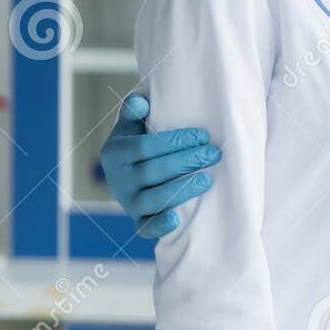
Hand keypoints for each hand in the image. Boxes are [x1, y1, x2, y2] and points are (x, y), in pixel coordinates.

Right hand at [101, 91, 221, 237]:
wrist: (130, 172)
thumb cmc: (139, 142)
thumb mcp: (132, 125)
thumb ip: (134, 112)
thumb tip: (140, 101)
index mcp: (115, 153)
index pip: (145, 147)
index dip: (175, 142)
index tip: (203, 135)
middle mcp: (118, 179)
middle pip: (152, 172)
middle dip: (186, 162)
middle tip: (214, 154)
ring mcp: (127, 202)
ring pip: (152, 199)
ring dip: (182, 190)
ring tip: (208, 180)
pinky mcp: (138, 219)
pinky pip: (144, 228)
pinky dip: (158, 226)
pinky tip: (176, 220)